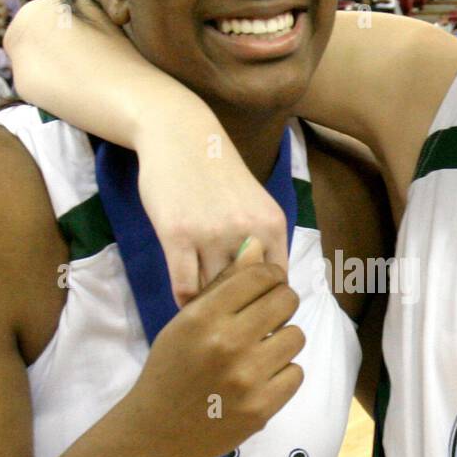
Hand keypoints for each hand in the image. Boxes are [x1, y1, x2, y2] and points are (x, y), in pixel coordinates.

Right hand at [116, 246, 303, 456]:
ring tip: (261, 352)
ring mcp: (248, 377)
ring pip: (296, 336)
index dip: (269, 277)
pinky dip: (283, 374)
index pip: (261, 275)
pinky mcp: (262, 407)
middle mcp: (228, 342)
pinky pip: (297, 373)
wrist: (155, 430)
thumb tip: (256, 246)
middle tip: (266, 320)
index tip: (264, 288)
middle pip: (286, 301)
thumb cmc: (170, 368)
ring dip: (282, 341)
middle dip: (281, 305)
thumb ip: (223, 285)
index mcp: (204, 316)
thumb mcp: (186, 322)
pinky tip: (261, 379)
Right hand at [135, 130, 289, 306]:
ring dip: (210, 308)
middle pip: (247, 294)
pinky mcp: (178, 236)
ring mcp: (212, 234)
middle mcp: (248, 232)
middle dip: (239, 311)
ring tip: (206, 315)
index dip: (267, 306)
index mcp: (272, 225)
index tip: (254, 314)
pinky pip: (186, 287)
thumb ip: (264, 242)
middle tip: (228, 322)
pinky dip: (187, 303)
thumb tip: (270, 293)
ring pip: (216, 294)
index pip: (279, 285)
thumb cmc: (217, 173)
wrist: (180, 134)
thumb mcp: (256, 204)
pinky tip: (187, 303)